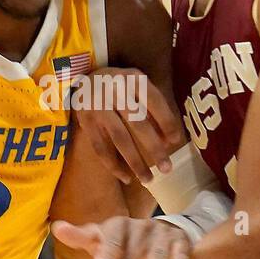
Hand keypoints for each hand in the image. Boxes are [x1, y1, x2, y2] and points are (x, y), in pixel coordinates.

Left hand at [52, 216, 191, 258]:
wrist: (157, 232)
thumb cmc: (121, 243)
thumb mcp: (100, 239)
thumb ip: (80, 237)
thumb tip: (56, 227)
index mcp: (117, 226)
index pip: (111, 239)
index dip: (107, 251)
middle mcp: (140, 227)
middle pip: (130, 255)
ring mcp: (161, 233)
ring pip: (157, 253)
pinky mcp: (180, 241)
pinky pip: (181, 253)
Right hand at [71, 67, 184, 183]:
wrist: (83, 79)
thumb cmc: (119, 85)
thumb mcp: (136, 84)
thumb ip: (152, 106)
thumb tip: (168, 140)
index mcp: (133, 79)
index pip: (155, 101)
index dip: (167, 122)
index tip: (175, 141)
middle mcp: (115, 91)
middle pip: (138, 123)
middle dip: (154, 148)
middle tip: (167, 168)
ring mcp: (98, 107)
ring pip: (120, 138)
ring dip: (135, 162)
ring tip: (148, 179)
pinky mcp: (86, 122)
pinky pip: (101, 148)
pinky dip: (113, 165)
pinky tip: (126, 177)